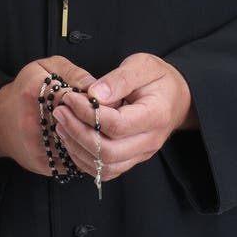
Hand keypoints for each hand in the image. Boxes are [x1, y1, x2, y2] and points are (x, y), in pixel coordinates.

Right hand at [0, 55, 96, 176]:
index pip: (74, 98)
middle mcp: (32, 122)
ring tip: (103, 131)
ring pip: (79, 148)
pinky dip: (86, 154)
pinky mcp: (43, 165)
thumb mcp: (46, 67)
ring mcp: (37, 146)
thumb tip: (97, 88)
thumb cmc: (26, 88)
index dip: (92, 100)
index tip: (101, 99)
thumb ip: (73, 72)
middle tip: (109, 117)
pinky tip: (89, 143)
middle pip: (78, 125)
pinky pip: (75, 163)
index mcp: (33, 91)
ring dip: (95, 140)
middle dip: (97, 122)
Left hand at [51, 52, 197, 182]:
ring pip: (105, 166)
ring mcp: (141, 154)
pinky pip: (106, 170)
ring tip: (61, 124)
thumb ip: (118, 79)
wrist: (176, 96)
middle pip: (109, 152)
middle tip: (60, 112)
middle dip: (78, 133)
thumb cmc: (158, 78)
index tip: (70, 97)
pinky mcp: (132, 159)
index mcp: (155, 115)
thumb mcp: (141, 66)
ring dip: (78, 147)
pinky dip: (85, 159)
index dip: (88, 113)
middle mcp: (150, 141)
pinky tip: (72, 138)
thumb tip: (93, 94)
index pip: (117, 125)